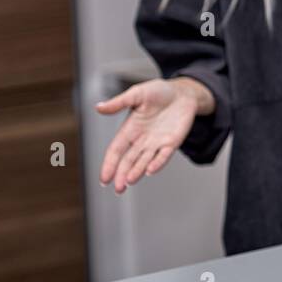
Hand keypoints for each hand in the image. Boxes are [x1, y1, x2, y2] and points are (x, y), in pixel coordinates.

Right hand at [95, 78, 200, 192]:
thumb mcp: (136, 94)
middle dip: (122, 175)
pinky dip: (157, 163)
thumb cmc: (158, 92)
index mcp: (129, 130)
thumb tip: (98, 107)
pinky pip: (163, 155)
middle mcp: (142, 140)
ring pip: (144, 161)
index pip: (116, 150)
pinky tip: (150, 171)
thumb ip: (119, 103)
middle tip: (117, 189)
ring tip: (129, 181)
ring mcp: (157, 143)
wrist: (182, 93)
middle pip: (129, 161)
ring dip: (137, 172)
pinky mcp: (172, 142)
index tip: (104, 179)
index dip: (109, 164)